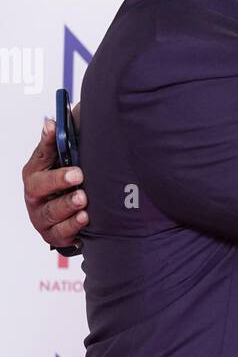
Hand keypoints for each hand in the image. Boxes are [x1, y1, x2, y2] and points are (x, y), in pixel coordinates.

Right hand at [22, 116, 88, 248]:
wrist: (72, 218)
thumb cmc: (66, 185)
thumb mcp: (63, 164)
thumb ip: (59, 144)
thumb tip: (52, 121)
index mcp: (35, 172)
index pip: (40, 154)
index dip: (47, 141)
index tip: (55, 127)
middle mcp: (34, 195)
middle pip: (39, 187)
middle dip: (58, 180)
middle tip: (78, 174)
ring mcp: (41, 217)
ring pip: (51, 212)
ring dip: (68, 204)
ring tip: (83, 199)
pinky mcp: (53, 234)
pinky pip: (61, 232)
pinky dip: (72, 226)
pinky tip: (84, 218)